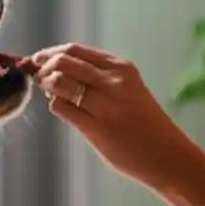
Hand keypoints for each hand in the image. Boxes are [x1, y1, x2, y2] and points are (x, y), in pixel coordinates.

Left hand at [29, 43, 192, 189]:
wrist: (168, 155)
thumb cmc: (146, 123)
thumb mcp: (129, 88)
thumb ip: (100, 78)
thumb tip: (58, 70)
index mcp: (121, 68)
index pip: (75, 51)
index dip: (50, 53)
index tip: (38, 59)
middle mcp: (113, 81)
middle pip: (62, 62)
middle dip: (42, 67)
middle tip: (36, 76)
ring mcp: (104, 104)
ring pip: (58, 83)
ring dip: (47, 86)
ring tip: (51, 93)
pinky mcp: (96, 128)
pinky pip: (61, 108)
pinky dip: (56, 106)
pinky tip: (64, 110)